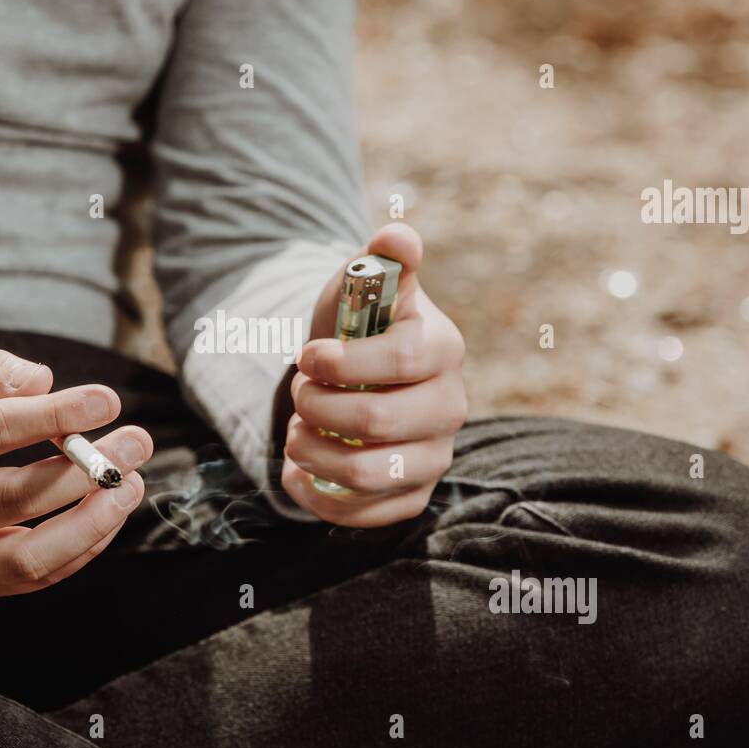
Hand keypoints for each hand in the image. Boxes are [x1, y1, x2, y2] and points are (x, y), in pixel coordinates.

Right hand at [0, 339, 150, 596]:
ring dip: (94, 522)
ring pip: (28, 557)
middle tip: (137, 441)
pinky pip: (35, 577)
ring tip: (132, 484)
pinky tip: (109, 509)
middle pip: (12, 497)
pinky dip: (84, 547)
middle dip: (85, 470)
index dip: (53, 415)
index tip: (106, 400)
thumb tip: (42, 383)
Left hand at [281, 223, 466, 526]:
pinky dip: (317, 494)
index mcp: (443, 348)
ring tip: (297, 430)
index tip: (306, 356)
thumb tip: (397, 233)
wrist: (349, 379)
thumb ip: (382, 259)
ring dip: (312, 450)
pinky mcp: (412, 496)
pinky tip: (299, 469)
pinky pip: (365, 514)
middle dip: (319, 408)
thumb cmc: (356, 328)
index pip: (404, 359)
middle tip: (298, 394)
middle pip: (380, 422)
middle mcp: (451, 406)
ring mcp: (435, 456)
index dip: (345, 362)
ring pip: (368, 473)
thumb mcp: (361, 287)